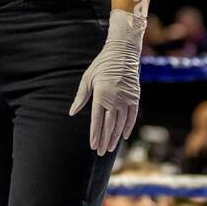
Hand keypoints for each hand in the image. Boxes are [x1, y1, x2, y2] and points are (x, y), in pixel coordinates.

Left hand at [70, 9, 144, 154]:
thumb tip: (72, 112)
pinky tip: (124, 136)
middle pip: (109, 125)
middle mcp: (114, 99)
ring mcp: (126, 99)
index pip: (97, 120)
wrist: (122, 52)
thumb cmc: (101, 65)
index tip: (93, 145)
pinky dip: (128, 127)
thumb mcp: (87, 78)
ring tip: (110, 148)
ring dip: (115, 137)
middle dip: (104, 140)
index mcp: (101, 95)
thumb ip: (80, 97)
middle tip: (100, 152)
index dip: (95, 135)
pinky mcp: (135, 97)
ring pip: (121, 123)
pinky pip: (132, 116)